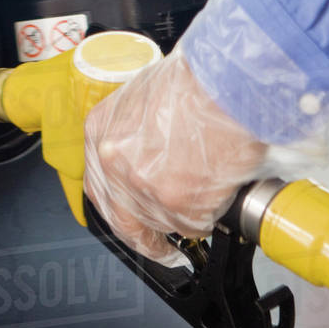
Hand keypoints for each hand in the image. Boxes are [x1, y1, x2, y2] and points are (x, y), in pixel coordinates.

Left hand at [83, 45, 268, 266]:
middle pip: (124, 218)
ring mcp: (142, 185)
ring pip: (164, 222)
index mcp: (101, 132)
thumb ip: (138, 131)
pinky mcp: (176, 202)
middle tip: (163, 249)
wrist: (227, 79)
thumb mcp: (148, 95)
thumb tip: (153, 153)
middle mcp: (112, 162)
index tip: (133, 225)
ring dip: (186, 218)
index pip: (101, 188)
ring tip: (208, 197)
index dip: (121, 211)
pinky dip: (210, 215)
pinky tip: (220, 197)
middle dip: (146, 237)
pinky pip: (194, 224)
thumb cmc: (198, 78)